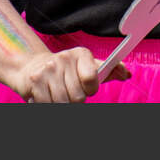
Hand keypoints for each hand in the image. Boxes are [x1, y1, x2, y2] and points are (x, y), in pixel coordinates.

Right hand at [12, 46, 130, 102]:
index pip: (92, 78)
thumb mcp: (87, 67)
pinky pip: (47, 105)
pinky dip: (47, 105)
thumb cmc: (66, 71)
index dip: (90, 89)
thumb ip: (109, 70)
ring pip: (63, 103)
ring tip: (58, 94)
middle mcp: (64, 58)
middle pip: (78, 97)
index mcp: (81, 54)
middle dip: (74, 100)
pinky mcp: (34, 80)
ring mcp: (48, 69)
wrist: (32, 67)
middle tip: (68, 91)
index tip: (86, 87)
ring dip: (61, 104)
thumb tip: (127, 73)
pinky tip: (46, 96)